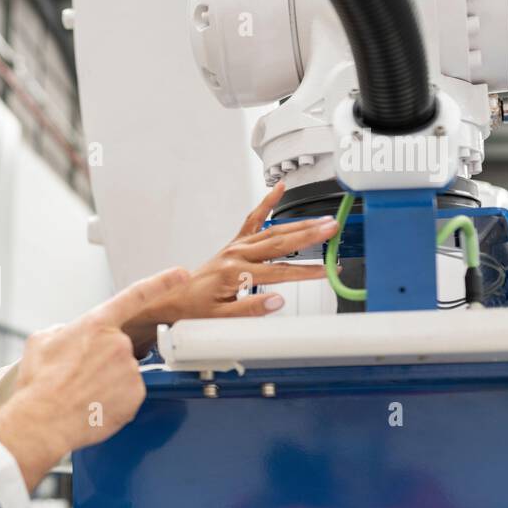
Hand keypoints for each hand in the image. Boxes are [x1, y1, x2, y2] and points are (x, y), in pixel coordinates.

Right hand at [0, 277, 175, 486]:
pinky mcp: (136, 396)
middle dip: (101, 360)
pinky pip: (128, 395)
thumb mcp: (40, 342)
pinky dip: (113, 401)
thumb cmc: (39, 384)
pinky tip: (92, 404)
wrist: (43, 420)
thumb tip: (67, 335)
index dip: (162, 282)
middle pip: (117, 347)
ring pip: (123, 373)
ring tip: (81, 393)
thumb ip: (61, 330)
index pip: (136, 295)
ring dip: (106, 382)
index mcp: (96, 325)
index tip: (181, 275)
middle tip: (77, 376)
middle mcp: (118, 344)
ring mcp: (130, 371)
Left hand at [119, 182, 338, 353]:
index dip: (305, 272)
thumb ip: (251, 310)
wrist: (175, 299)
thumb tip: (278, 302)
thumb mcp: (223, 318)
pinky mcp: (234, 243)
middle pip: (279, 243)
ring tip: (323, 219)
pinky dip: (266, 203)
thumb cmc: (196, 309)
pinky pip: (253, 220)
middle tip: (332, 229)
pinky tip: (279, 189)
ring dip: (299, 225)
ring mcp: (235, 246)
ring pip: (272, 231)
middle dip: (309, 235)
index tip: (326, 271)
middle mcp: (235, 254)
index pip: (278, 272)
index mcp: (234, 273)